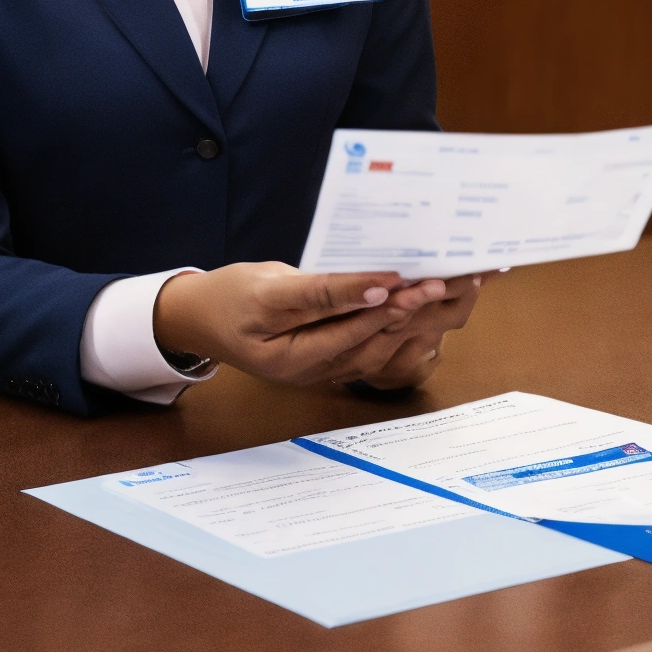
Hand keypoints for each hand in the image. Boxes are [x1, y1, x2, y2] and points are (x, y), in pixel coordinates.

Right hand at [153, 263, 479, 388]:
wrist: (204, 318)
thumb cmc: (232, 297)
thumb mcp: (268, 287)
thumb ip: (320, 290)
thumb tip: (374, 284)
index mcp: (292, 358)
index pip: (346, 328)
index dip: (380, 304)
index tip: (412, 281)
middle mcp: (314, 370)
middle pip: (372, 342)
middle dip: (410, 311)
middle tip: (444, 280)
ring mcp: (324, 365)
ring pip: (379, 344)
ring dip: (414, 316)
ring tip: (446, 286)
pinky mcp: (333, 352)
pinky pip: (373, 340)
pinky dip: (400, 319)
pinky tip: (424, 297)